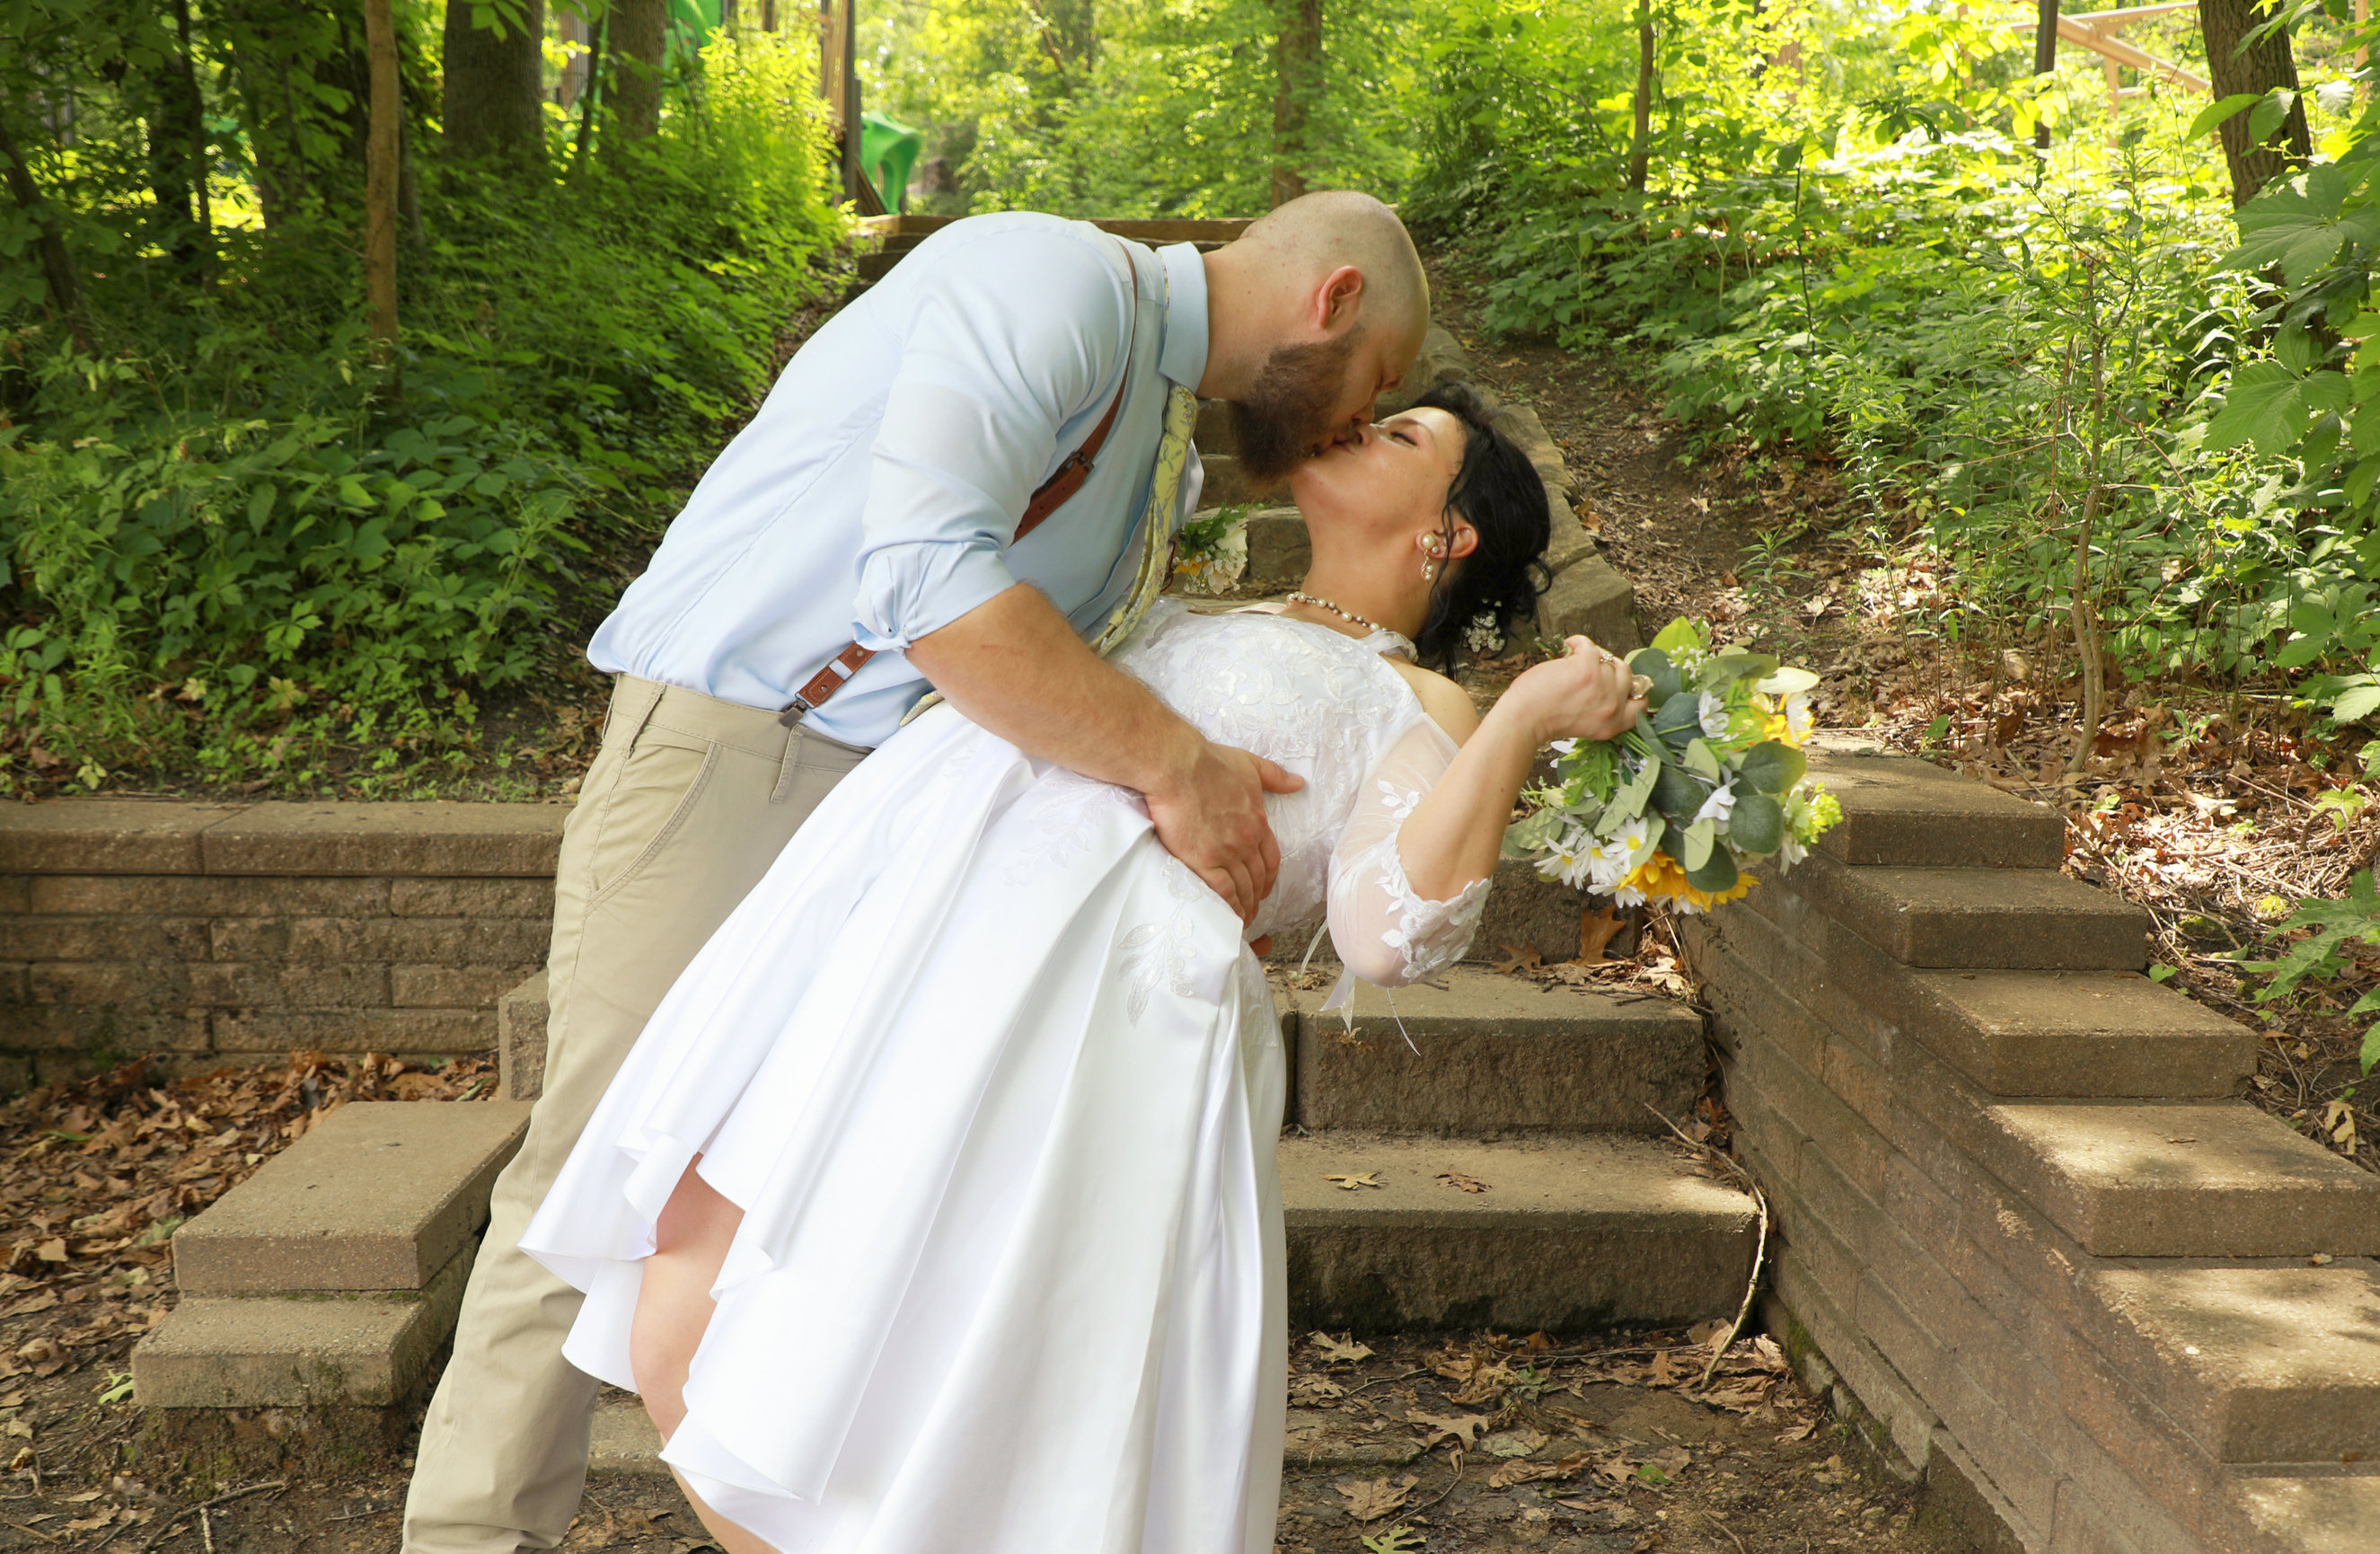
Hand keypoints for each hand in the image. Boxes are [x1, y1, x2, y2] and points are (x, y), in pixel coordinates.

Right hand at [1145, 742, 1305, 922]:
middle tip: (1254, 910)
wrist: (1179, 768)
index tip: (1264, 887)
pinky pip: (1222, 891)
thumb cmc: (1211, 763)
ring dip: (1246, 906)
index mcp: (1258, 822)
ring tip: (1243, 919)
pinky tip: (1229, 917)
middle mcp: (1246, 841)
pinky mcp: (1202, 860)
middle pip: (1257, 878)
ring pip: (1242, 888)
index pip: (1271, 858)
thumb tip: (1299, 783)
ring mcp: (1225, 852)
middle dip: (1257, 897)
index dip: (1269, 877)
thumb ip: (1275, 777)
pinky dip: (1229, 907)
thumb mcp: (1250, 765)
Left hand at [1502, 635, 1648, 745]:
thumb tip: (1609, 677)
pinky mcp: (1586, 669)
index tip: (1617, 681)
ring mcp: (1601, 686)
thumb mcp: (1586, 724)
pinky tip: (1566, 648)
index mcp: (1613, 724)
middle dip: (1608, 667)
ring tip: (1570, 662)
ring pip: (1607, 659)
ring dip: (1589, 656)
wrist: (1524, 719)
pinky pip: (1589, 645)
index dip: (1633, 688)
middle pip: (1626, 673)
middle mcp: (1612, 707)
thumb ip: (1602, 708)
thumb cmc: (1546, 719)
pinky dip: (1576, 643)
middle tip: (1588, 668)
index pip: (1641, 705)